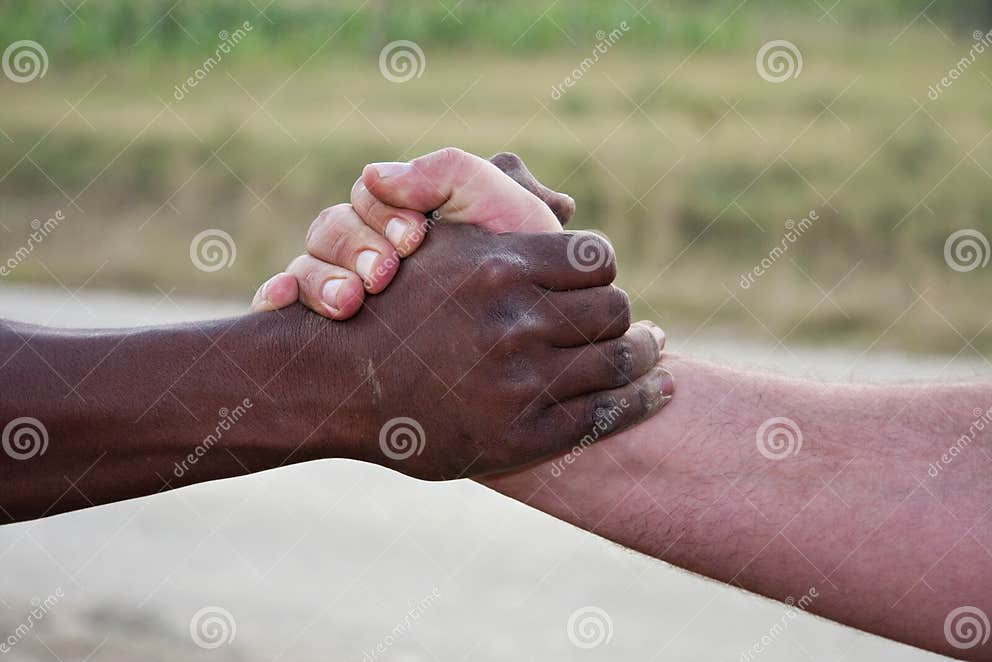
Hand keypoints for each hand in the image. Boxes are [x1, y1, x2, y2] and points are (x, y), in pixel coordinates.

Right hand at [250, 150, 575, 318]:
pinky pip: (286, 312)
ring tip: (347, 302)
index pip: (370, 198)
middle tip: (383, 275)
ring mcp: (349, 295)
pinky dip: (275, 296)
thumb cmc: (532, 281)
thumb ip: (450, 174)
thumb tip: (374, 175)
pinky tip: (276, 305)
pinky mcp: (334, 339)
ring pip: (305, 266)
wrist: (544, 356)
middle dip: (353, 247)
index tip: (416, 239)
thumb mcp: (504, 213)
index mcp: (407, 220)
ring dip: (317, 277)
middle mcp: (371, 253)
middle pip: (330, 230)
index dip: (384, 213)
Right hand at [275, 222, 668, 479]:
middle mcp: (514, 322)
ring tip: (651, 349)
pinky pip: (606, 414)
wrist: (334, 385)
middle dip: (618, 314)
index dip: (600, 271)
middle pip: (612, 309)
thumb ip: (463, 190)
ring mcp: (521, 382)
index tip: (596, 282)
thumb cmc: (381, 305)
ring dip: (643, 352)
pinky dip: (644, 398)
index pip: (594, 259)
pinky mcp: (524, 436)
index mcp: (498, 266)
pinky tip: (662, 386)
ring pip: (618, 359)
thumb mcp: (421, 237)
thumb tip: (542, 190)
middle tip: (627, 322)